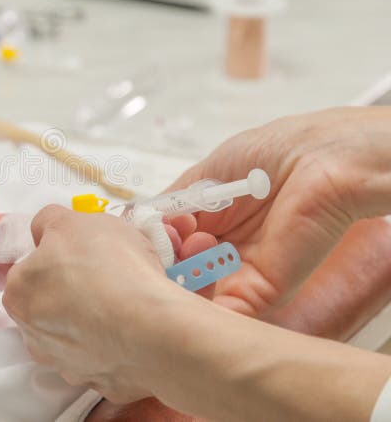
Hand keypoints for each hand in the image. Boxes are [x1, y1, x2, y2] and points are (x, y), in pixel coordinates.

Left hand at [3, 206, 212, 403]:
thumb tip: (45, 232)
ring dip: (94, 321)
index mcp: (18, 293)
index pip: (30, 269)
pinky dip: (118, 346)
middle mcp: (33, 336)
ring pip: (77, 334)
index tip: (85, 254)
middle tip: (108, 275)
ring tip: (127, 303)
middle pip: (50, 303)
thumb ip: (48, 222)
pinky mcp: (101, 385)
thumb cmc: (109, 266)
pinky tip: (135, 329)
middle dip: (74, 290)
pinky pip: (107, 358)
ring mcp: (67, 365)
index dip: (59, 256)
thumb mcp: (74, 220)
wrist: (154, 328)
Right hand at [167, 107, 390, 317]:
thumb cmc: (272, 153)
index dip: (156, 239)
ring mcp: (240, 272)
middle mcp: (224, 249)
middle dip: (165, 258)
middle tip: (172, 237)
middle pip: (178, 271)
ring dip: (181, 274)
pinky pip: (221, 311)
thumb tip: (144, 223)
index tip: (151, 229)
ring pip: (194, 293)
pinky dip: (198, 303)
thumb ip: (174, 203)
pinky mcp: (261, 290)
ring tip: (193, 243)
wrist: (320, 160)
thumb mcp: (207, 174)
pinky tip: (190, 275)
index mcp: (211, 221)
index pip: (169, 245)